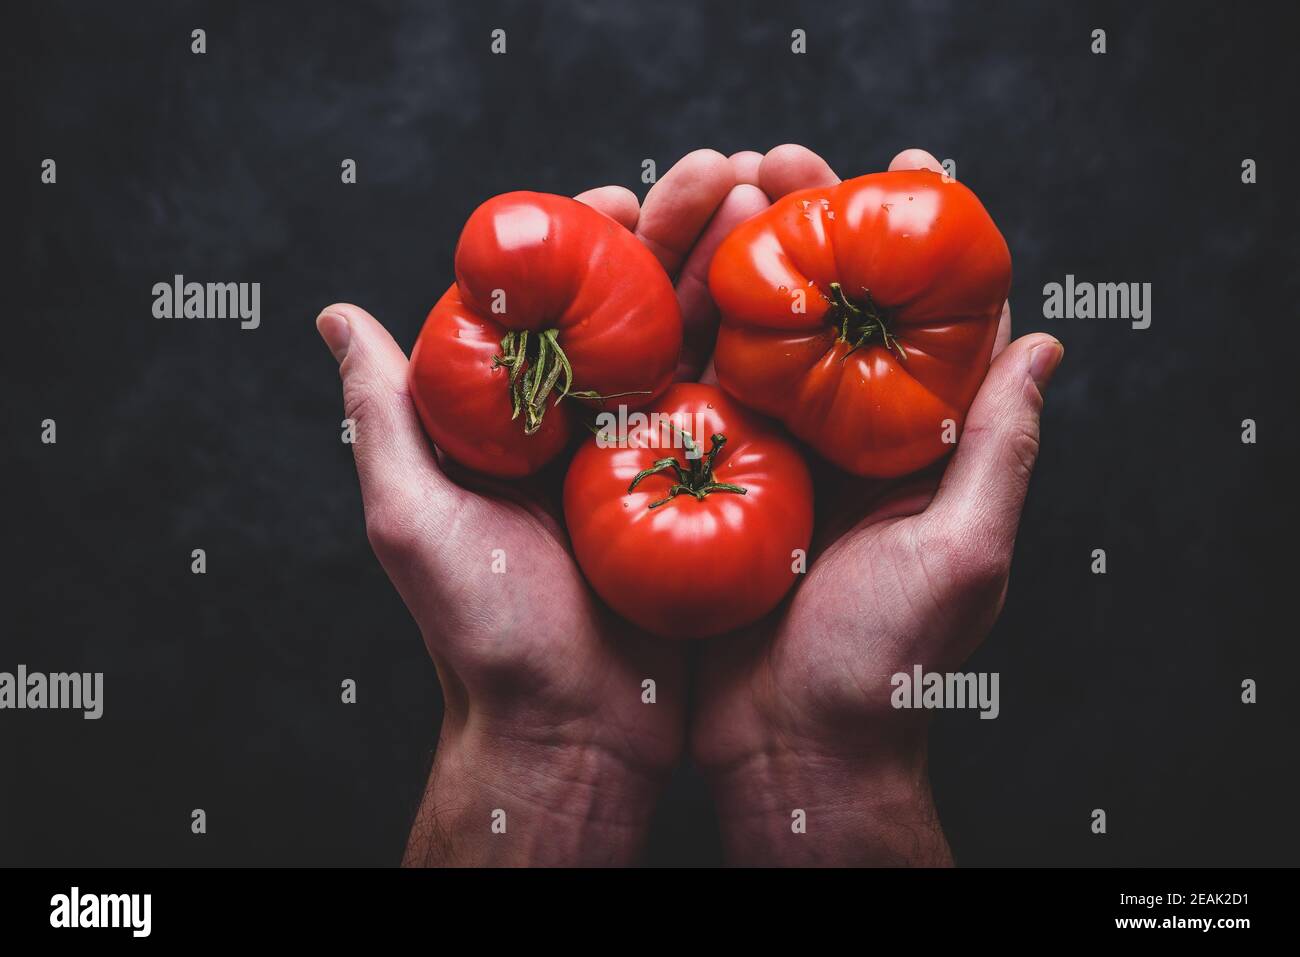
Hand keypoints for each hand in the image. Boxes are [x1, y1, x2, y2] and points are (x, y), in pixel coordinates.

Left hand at [316, 149, 759, 864]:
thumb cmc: (482, 634)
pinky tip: (795, 297)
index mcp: (519, 423)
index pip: (553, 306)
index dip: (584, 243)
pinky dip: (766, 353)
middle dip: (678, 234)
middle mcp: (589, 429)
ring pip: (697, 346)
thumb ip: (384, 415)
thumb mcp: (412, 518)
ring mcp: (657, 459)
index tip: (616, 197)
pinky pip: (742, 412)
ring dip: (732, 272)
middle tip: (721, 170)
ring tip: (771, 201)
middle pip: (636, 310)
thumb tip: (336, 314)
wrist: (572, 734)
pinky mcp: (716, 495)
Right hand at [690, 145, 1063, 864]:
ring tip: (721, 184)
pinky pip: (691, 392)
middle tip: (786, 156)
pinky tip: (659, 270)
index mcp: (915, 451)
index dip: (926, 242)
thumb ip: (999, 448)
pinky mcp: (702, 482)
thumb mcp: (962, 553)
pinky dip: (678, 330)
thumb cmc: (888, 666)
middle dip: (812, 225)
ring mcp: (767, 458)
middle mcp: (841, 443)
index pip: (930, 326)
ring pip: (754, 336)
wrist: (788, 751)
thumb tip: (1045, 344)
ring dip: (740, 257)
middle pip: (832, 310)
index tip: (914, 166)